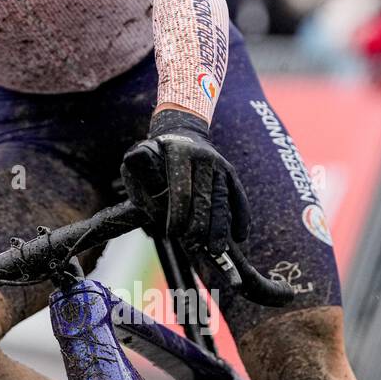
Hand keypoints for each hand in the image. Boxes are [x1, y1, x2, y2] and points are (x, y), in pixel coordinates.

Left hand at [120, 109, 251, 286]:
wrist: (182, 130)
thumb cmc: (155, 154)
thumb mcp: (139, 160)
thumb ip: (140, 183)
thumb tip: (153, 213)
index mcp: (178, 153)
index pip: (181, 190)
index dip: (178, 215)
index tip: (172, 234)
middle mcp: (203, 157)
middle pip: (205, 198)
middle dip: (199, 226)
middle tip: (192, 246)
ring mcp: (220, 165)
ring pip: (223, 201)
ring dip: (219, 228)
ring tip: (214, 249)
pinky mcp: (231, 173)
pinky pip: (239, 197)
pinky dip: (241, 217)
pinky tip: (239, 236)